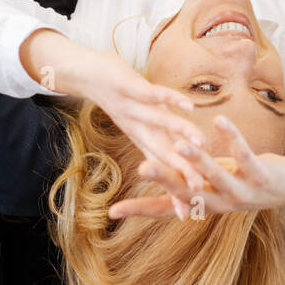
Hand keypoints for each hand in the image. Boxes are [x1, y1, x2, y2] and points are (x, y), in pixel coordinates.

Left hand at [19, 30, 208, 215]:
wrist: (83, 73)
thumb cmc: (119, 97)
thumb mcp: (140, 122)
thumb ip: (161, 136)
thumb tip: (183, 153)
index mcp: (141, 137)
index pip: (161, 166)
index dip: (172, 188)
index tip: (187, 212)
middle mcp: (137, 127)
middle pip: (162, 151)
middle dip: (180, 170)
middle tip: (199, 189)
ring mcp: (131, 107)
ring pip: (159, 123)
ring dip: (180, 134)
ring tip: (201, 145)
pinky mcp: (128, 86)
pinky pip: (152, 94)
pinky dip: (171, 100)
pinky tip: (189, 107)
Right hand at [108, 115, 284, 218]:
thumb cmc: (239, 180)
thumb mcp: (207, 184)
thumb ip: (180, 184)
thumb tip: (149, 177)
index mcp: (202, 205)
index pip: (166, 208)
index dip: (140, 210)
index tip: (113, 211)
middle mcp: (220, 204)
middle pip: (187, 192)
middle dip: (166, 180)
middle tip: (142, 169)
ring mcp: (242, 194)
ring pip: (216, 176)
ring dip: (198, 160)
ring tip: (181, 142)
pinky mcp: (262, 178)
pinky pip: (245, 156)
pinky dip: (233, 138)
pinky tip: (221, 120)